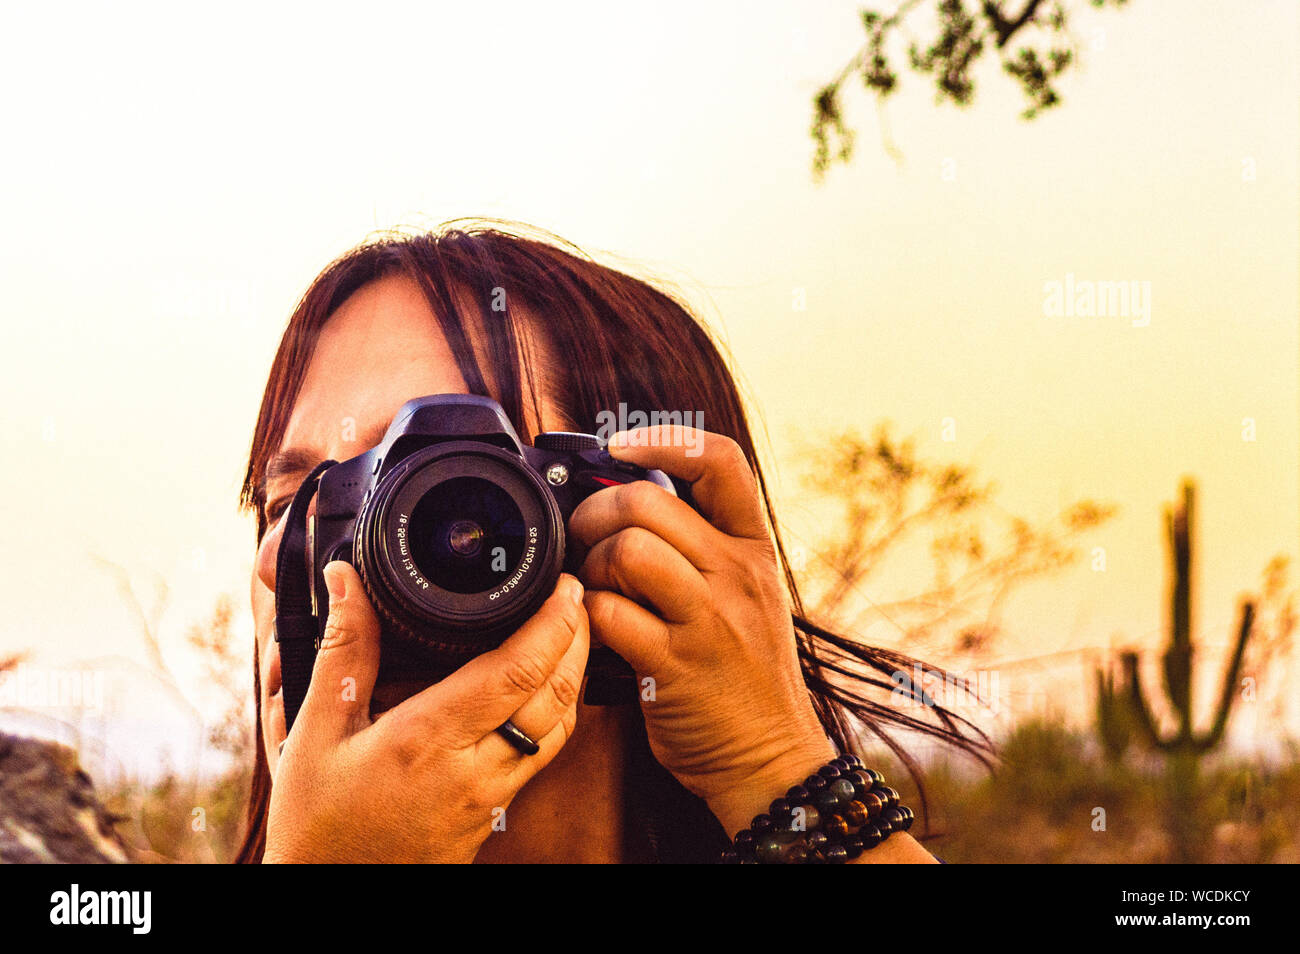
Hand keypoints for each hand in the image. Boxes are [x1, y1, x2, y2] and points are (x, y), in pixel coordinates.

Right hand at [263, 563, 588, 862]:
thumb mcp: (315, 731)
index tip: (564, 586)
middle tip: (577, 595)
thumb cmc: (318, 823)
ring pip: (561, 727)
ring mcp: (492, 795)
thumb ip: (342, 650)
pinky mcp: (496, 812)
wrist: (332, 897)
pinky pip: (545, 753)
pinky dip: (560, 711)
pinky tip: (547, 687)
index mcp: (429, 739)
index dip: (553, 624)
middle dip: (578, 639)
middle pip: (557, 695)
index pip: (517, 673)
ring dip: (575, 674)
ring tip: (571, 630)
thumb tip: (346, 579)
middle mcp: (474, 769)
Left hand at [570, 426, 835, 836]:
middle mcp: (736, 575)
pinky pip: (609, 615)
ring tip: (592, 587)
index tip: (620, 448)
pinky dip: (586, 617)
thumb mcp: (749, 595)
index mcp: (754, 548)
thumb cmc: (746, 673)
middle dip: (594, 511)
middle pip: (647, 501)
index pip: (720, 462)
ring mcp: (708, 620)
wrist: (770, 758)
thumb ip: (704, 548)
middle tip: (583, 537)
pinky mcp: (675, 667)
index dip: (664, 440)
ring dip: (590, 564)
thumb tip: (629, 499)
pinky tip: (595, 628)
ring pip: (627, 551)